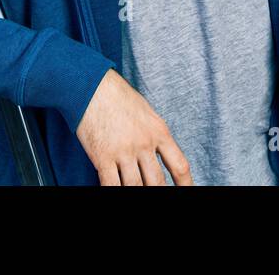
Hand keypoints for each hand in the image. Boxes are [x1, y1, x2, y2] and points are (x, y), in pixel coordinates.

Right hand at [74, 69, 192, 184]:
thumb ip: (154, 136)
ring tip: (134, 189)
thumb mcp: (147, 113)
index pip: (179, 166)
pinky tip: (113, 189)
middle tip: (154, 193)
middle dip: (157, 192)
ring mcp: (123, 151)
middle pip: (157, 182)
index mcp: (159, 131)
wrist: (92, 85)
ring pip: (134, 187)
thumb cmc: (119, 96)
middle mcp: (144, 143)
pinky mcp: (102, 156)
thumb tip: (158, 157)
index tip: (186, 191)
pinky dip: (114, 191)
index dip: (186, 185)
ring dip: (136, 192)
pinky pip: (111, 185)